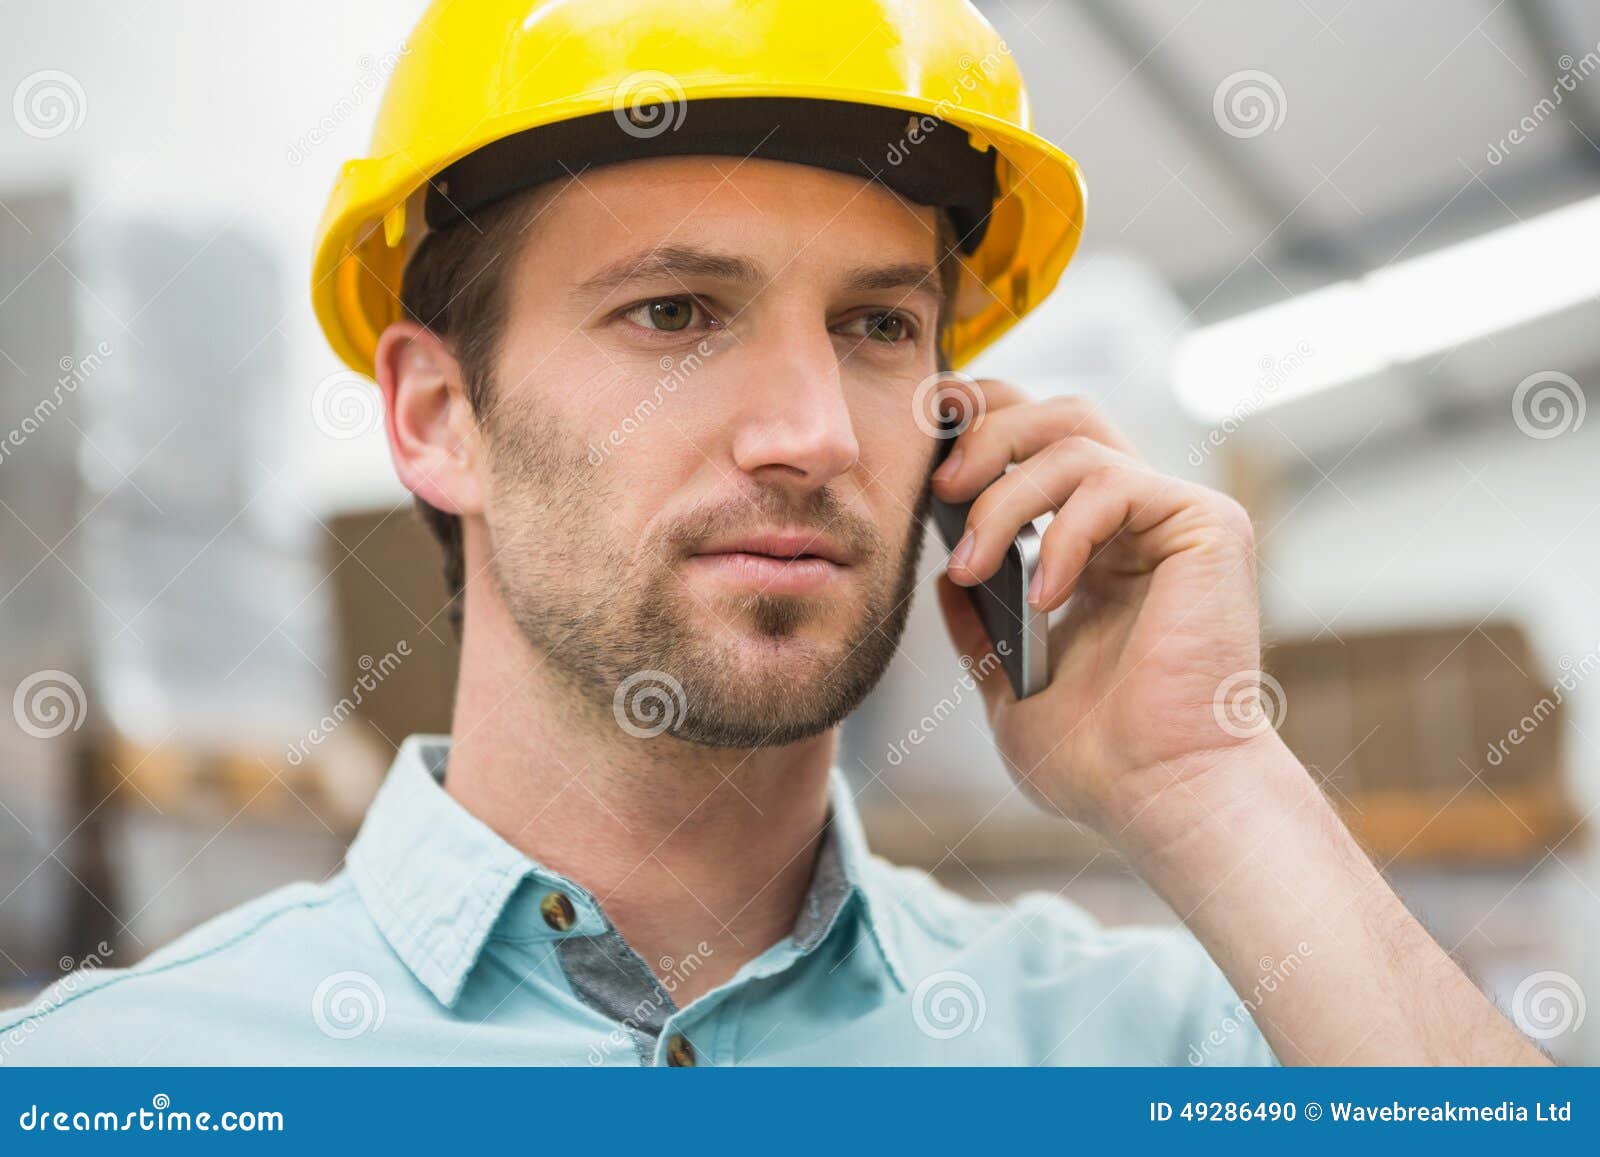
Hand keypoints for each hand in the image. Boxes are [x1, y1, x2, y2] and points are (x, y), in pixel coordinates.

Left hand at [932, 379, 1277, 843]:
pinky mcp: (1206, 526)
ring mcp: (1175, 518)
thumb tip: (945, 575)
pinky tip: (1045, 599)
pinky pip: (1114, 484)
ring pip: (1075, 441)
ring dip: (1005, 497)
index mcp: (1098, 549)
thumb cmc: (1099, 760)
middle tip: (941, 490)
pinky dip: (1063, 536)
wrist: (1159, 796)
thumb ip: (979, 626)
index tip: (925, 455)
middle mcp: (1140, 522)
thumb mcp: (1008, 685)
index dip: (982, 429)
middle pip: (1058, 414)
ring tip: (975, 566)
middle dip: (986, 436)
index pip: (1040, 448)